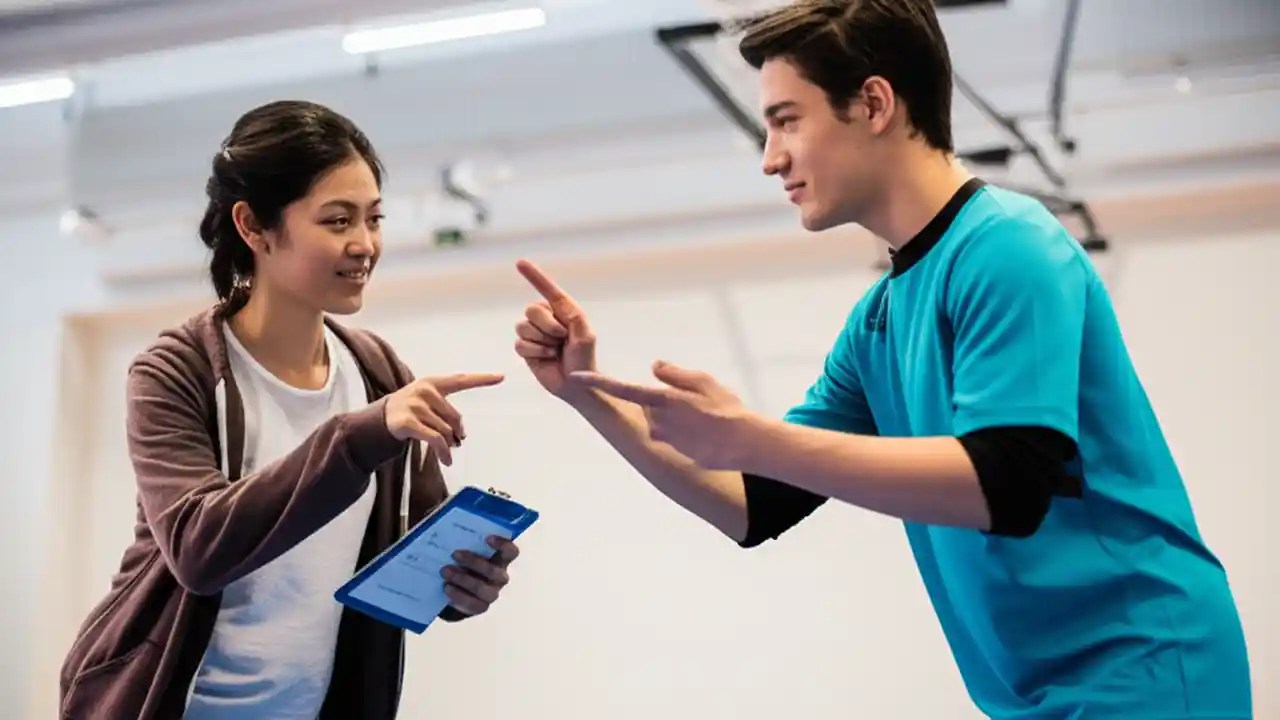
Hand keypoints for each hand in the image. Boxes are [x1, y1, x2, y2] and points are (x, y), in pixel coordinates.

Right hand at [384, 373, 504, 465]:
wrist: (379, 419)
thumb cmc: (410, 411)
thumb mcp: (428, 405)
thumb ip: (446, 413)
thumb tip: (461, 435)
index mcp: (433, 383)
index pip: (461, 380)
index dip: (482, 379)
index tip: (501, 377)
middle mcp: (424, 390)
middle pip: (454, 417)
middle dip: (457, 433)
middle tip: (457, 442)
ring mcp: (414, 405)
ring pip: (445, 431)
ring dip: (449, 446)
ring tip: (447, 453)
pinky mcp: (408, 422)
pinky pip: (435, 439)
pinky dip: (443, 452)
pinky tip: (446, 460)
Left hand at [440, 536, 520, 616]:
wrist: (452, 588)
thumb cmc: (460, 561)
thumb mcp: (462, 547)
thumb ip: (462, 537)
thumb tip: (444, 520)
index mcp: (500, 559)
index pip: (511, 552)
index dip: (503, 545)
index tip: (487, 538)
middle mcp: (500, 577)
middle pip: (495, 571)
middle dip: (474, 562)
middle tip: (454, 554)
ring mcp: (491, 594)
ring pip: (484, 590)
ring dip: (464, 580)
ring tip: (445, 571)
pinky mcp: (480, 607)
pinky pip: (473, 605)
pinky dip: (459, 596)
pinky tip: (446, 588)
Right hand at [513, 259, 596, 399]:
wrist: (576, 385)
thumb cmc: (585, 360)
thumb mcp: (585, 335)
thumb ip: (573, 316)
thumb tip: (556, 302)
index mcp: (563, 311)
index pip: (548, 290)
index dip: (534, 276)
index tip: (520, 262)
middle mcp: (547, 319)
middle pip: (532, 310)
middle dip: (546, 325)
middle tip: (561, 338)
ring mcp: (535, 333)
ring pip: (523, 326)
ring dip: (541, 341)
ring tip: (555, 350)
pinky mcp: (526, 348)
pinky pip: (520, 343)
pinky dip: (534, 351)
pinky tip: (546, 358)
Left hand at [571, 360, 755, 469]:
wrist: (744, 443)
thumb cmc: (726, 409)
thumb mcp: (703, 380)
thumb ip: (674, 373)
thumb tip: (655, 366)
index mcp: (663, 399)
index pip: (622, 388)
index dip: (598, 382)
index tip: (576, 377)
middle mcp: (657, 420)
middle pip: (649, 405)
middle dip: (663, 402)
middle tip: (695, 403)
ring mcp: (664, 438)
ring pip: (660, 422)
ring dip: (675, 419)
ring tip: (703, 419)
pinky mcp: (673, 451)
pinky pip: (672, 437)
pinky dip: (684, 434)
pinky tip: (704, 435)